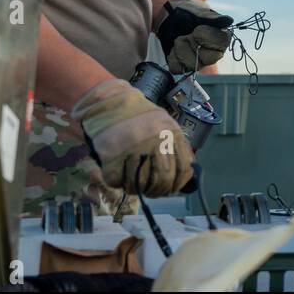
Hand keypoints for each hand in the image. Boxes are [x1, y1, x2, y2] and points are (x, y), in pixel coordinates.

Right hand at [72, 79, 194, 195]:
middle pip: (162, 180)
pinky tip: (118, 176)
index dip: (177, 185)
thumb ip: (176, 146)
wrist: (110, 102)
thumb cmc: (139, 116)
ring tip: (132, 184)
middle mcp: (155, 141)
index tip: (171, 190)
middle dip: (157, 191)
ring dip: (135, 189)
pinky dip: (116, 183)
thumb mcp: (165, 124)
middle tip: (151, 192)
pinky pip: (116, 180)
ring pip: (139, 183)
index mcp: (171, 134)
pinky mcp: (111, 154)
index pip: (183, 169)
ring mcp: (133, 148)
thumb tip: (184, 176)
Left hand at [157, 0, 233, 73]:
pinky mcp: (184, 68)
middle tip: (188, 34)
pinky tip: (174, 48)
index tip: (197, 28)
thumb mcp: (198, 12)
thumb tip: (228, 20)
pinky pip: (177, 69)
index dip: (206, 37)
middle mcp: (213, 53)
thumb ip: (212, 18)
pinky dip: (172, 57)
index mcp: (221, 37)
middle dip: (193, 43)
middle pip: (208, 59)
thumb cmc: (187, 13)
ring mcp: (199, 63)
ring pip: (191, 65)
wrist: (168, 16)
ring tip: (181, 38)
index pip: (221, 43)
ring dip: (181, 49)